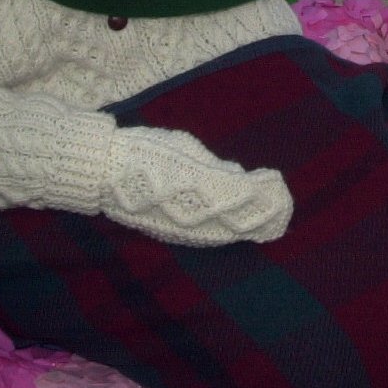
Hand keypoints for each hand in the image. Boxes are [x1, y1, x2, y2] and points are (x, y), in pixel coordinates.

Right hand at [101, 125, 293, 246]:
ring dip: (253, 225)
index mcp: (202, 188)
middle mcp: (197, 216)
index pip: (245, 198)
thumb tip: (241, 179)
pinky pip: (212, 237)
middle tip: (282, 204)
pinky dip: (231, 230)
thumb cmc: (146, 152)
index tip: (276, 181)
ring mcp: (185, 230)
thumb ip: (215, 168)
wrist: (105, 174)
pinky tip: (241, 224)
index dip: (265, 194)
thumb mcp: (185, 150)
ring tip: (271, 216)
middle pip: (242, 222)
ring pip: (229, 233)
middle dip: (266, 213)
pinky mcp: (175, 235)